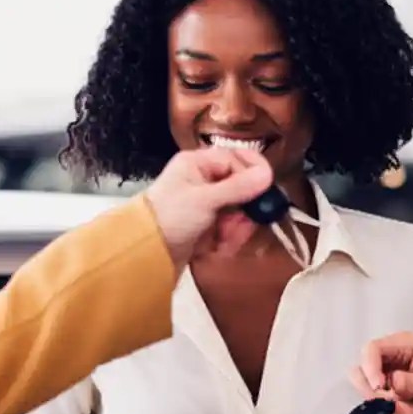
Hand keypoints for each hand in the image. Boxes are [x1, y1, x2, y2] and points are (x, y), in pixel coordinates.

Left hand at [144, 149, 272, 270]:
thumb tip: (267, 174)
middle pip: (242, 189)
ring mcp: (205, 204)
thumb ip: (238, 187)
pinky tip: (216, 248)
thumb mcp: (204, 200)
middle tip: (236, 226)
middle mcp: (203, 180)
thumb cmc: (166, 218)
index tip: (267, 190)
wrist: (144, 253)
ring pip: (238, 212)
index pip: (237, 160)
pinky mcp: (206, 225)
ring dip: (235, 230)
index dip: (253, 175)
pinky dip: (226, 240)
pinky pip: (229, 229)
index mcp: (198, 164)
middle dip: (243, 212)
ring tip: (221, 242)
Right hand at [349, 331, 412, 413]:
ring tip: (409, 410)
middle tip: (395, 403)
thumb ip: (411, 382)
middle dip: (376, 392)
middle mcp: (390, 358)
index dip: (369, 368)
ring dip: (385, 406)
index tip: (379, 387)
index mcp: (403, 345)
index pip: (371, 349)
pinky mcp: (384, 394)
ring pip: (366, 392)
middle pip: (361, 371)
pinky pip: (374, 407)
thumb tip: (393, 382)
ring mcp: (385, 377)